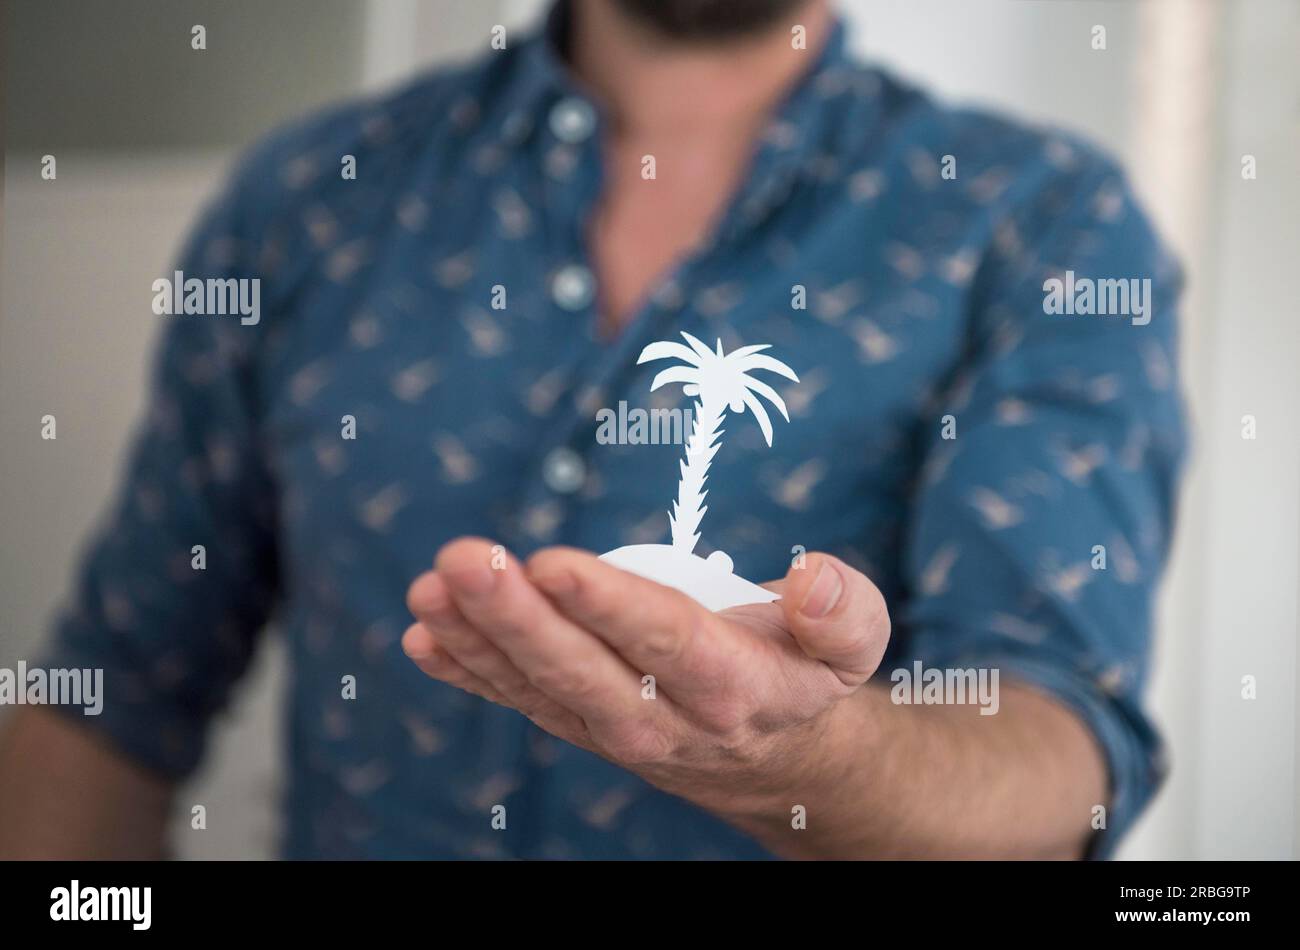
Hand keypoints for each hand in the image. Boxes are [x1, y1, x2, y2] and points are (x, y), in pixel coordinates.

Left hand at [403, 538, 889, 817]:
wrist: (774, 755)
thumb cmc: (802, 675)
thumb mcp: (851, 646)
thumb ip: (844, 612)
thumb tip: (815, 577)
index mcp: (730, 685)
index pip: (664, 642)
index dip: (607, 605)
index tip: (552, 564)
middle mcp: (661, 716)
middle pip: (581, 670)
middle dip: (517, 616)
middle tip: (465, 561)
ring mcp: (610, 725)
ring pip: (536, 685)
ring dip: (477, 637)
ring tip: (430, 588)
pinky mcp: (577, 721)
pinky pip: (517, 699)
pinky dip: (468, 669)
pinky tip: (425, 636)